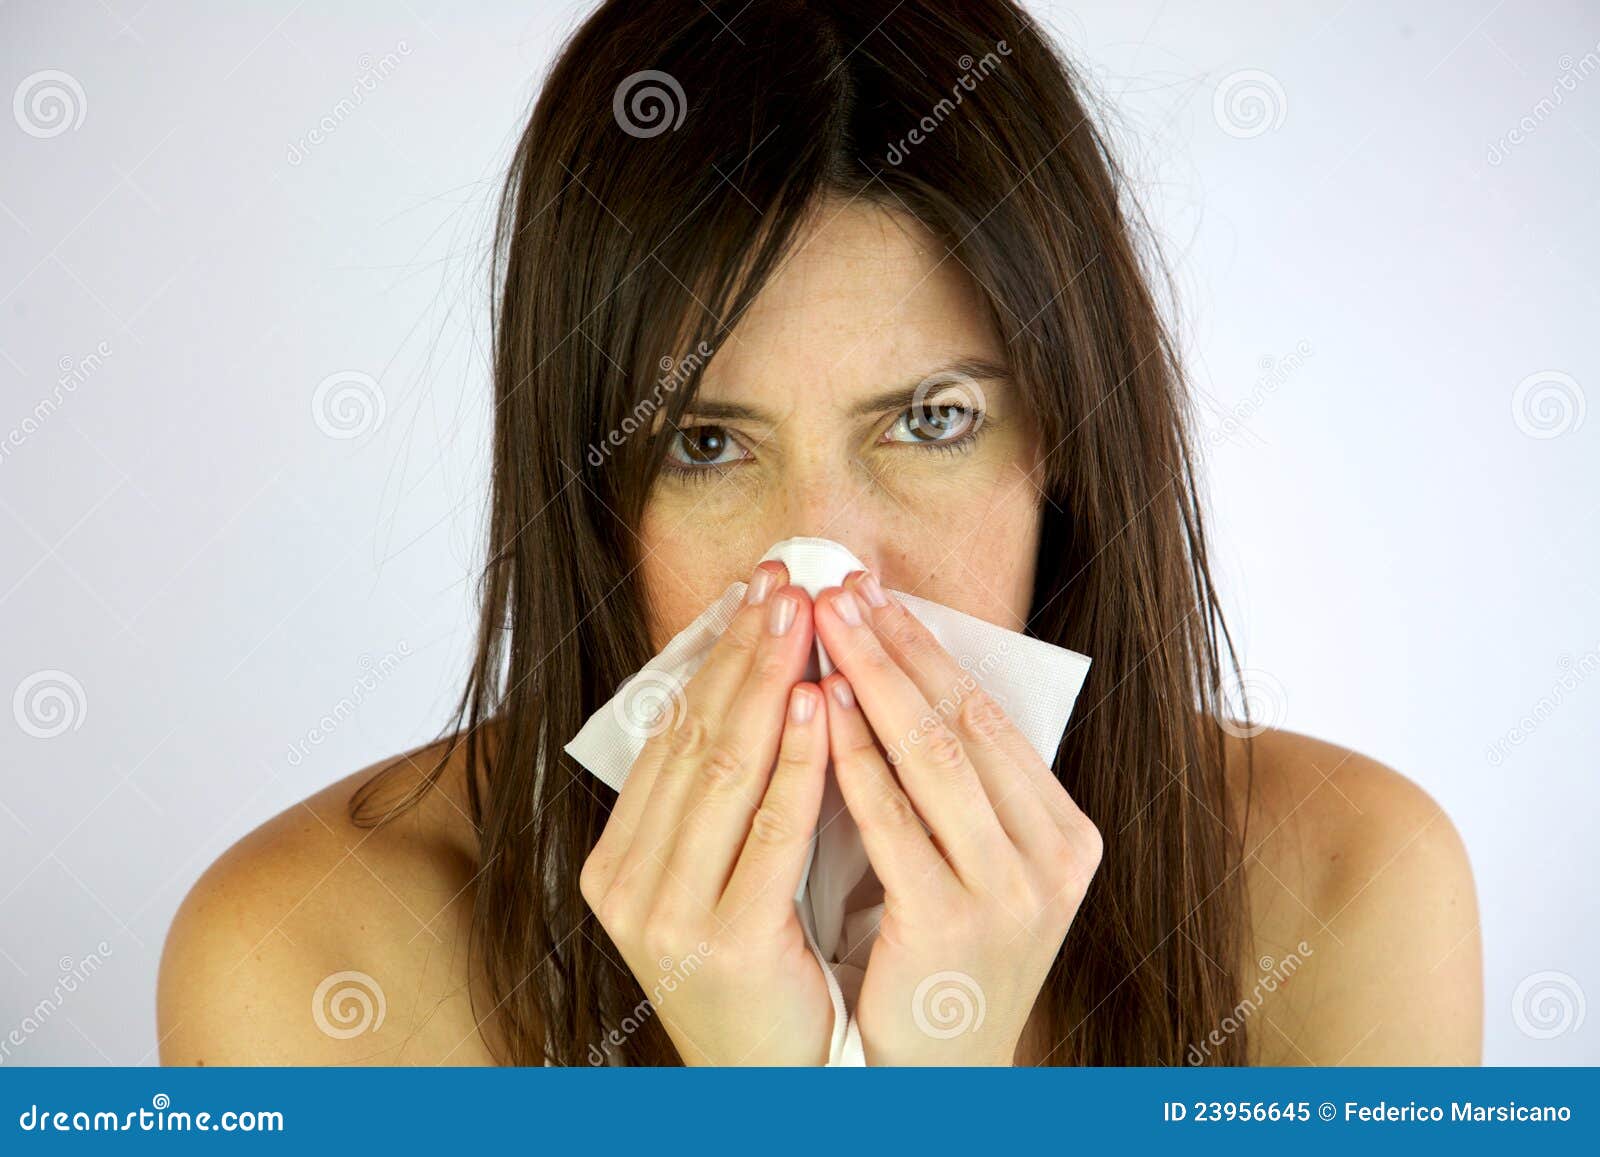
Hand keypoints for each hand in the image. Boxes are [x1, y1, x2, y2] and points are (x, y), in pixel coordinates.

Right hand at [579, 561, 835, 1064]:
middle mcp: (624, 884)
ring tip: (804, 617)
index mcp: (618, 860)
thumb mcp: (719, 881)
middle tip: (786, 580)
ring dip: (766, 684)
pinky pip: (768, 832)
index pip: (670, 734)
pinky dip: (796, 762)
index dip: (714, 656)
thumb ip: (722, 801)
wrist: (771, 1087)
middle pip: (691, 738)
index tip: (757, 591)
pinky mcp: (722, 941)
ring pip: (722, 772)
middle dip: (742, 652)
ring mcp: (664, 915)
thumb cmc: (761, 974)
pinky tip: (818, 705)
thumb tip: (759, 683)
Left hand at [812, 570, 1102, 1065]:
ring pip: (933, 760)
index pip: (990, 716)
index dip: (928, 647)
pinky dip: (854, 760)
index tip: (876, 592)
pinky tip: (819, 712)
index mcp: (1066, 836)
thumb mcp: (974, 868)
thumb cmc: (937, 957)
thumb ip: (955, 790)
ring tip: (824, 627)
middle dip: (896, 646)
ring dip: (873, 682)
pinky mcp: (954, 926)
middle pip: (964, 723)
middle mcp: (1053, 860)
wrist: (933, 1075)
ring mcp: (1011, 895)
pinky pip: (893, 823)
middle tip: (841, 587)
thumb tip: (890, 672)